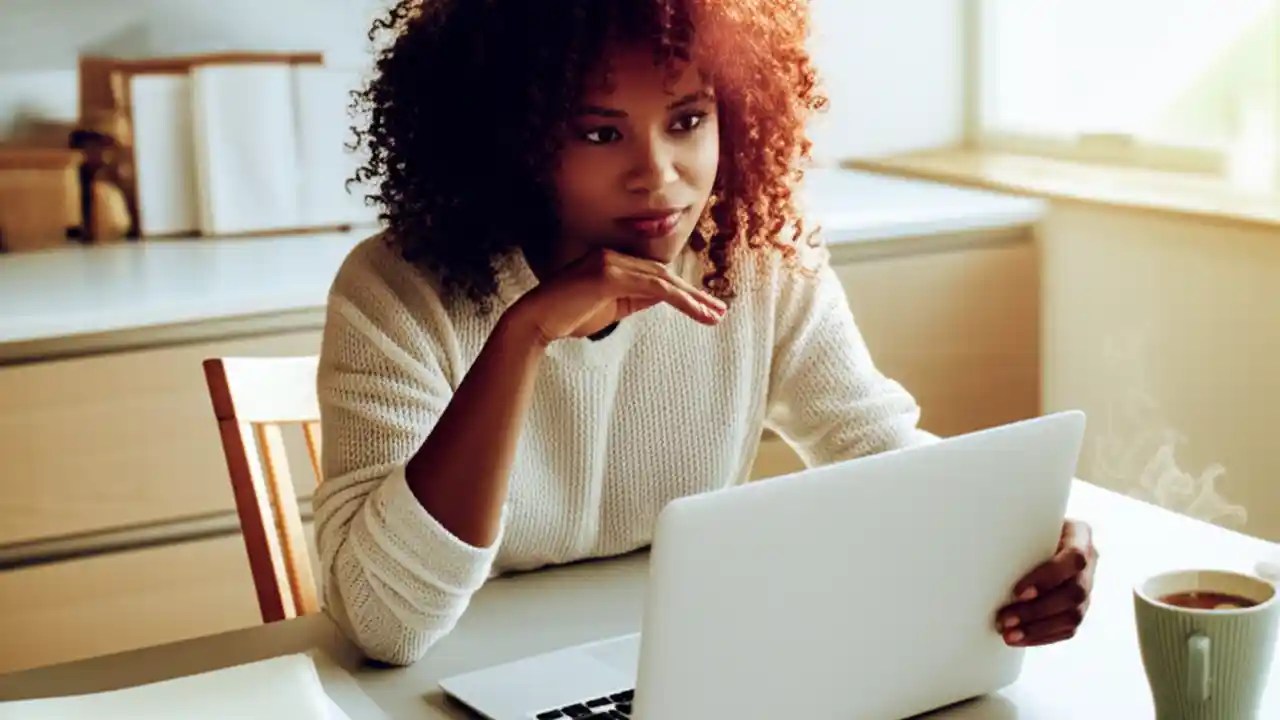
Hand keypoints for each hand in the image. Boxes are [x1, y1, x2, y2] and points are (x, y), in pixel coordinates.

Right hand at [506, 247, 725, 342]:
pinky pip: (653, 288)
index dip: (682, 291)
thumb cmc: (569, 317)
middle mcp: (614, 255)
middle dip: (694, 295)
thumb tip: (664, 297)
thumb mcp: (611, 309)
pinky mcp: (609, 275)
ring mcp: (611, 262)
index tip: (705, 307)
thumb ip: (636, 299)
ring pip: (662, 281)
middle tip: (719, 311)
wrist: (536, 321)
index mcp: (613, 260)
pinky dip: (678, 301)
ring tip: (714, 316)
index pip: (655, 275)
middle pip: (664, 275)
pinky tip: (695, 312)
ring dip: (692, 300)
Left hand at [996, 519, 1097, 646]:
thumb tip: (969, 538)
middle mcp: (1090, 561)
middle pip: (1074, 593)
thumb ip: (1009, 527)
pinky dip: (1042, 636)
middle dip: (1036, 610)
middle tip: (1004, 619)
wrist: (1034, 532)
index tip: (1017, 591)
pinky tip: (1020, 639)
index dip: (1048, 578)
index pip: (1074, 559)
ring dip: (1037, 629)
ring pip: (1073, 616)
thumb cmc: (1021, 523)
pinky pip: (1067, 629)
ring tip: (1008, 634)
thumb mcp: (1021, 519)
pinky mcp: (1080, 607)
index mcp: (1079, 535)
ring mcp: (1088, 586)